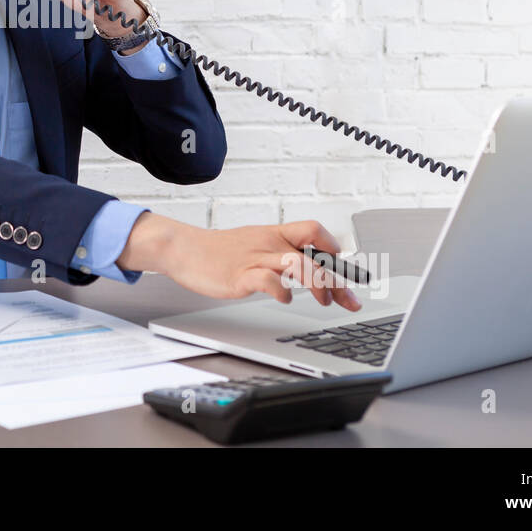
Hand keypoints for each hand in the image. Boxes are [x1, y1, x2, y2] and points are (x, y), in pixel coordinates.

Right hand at [117, 213, 363, 308]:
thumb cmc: (220, 251)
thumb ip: (278, 251)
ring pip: (297, 263)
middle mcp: (269, 243)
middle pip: (313, 254)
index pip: (313, 230)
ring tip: (322, 300)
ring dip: (317, 284)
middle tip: (346, 299)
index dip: (333, 247)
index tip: (344, 266)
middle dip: (336, 279)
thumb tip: (305, 266)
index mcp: (274, 234)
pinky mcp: (240, 275)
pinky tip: (284, 298)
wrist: (185, 249)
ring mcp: (255, 259)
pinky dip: (282, 291)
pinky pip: (268, 280)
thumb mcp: (255, 243)